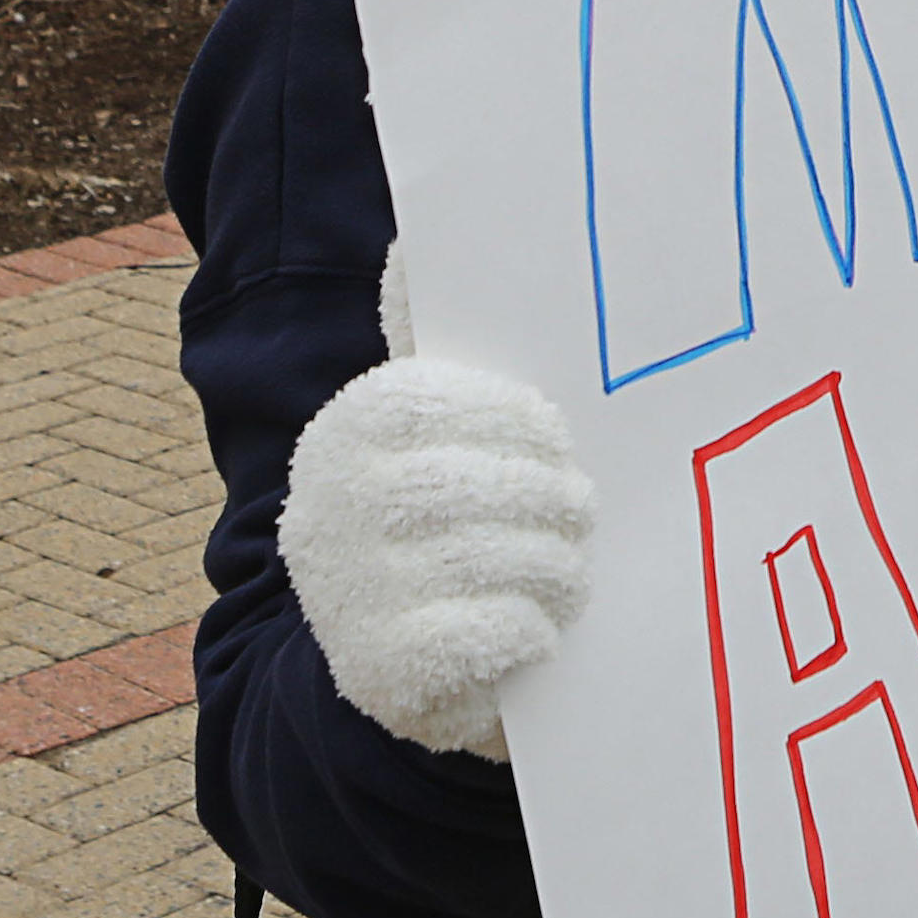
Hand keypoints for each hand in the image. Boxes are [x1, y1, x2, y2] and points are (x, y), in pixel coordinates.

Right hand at [280, 358, 596, 760]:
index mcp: (349, 431)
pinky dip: (529, 627)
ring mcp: (353, 591)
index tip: (560, 441)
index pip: (443, 404)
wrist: (387, 652)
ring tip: (571, 569)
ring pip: (492, 556)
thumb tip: (413, 249)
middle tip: (583, 511)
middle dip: (550, 500)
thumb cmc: (433, 511)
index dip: (519, 423)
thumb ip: (430, 340)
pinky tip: (538, 626)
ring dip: (554, 565)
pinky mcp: (383, 668)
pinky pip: (488, 630)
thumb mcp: (429, 427)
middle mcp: (335, 506)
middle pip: (475, 487)